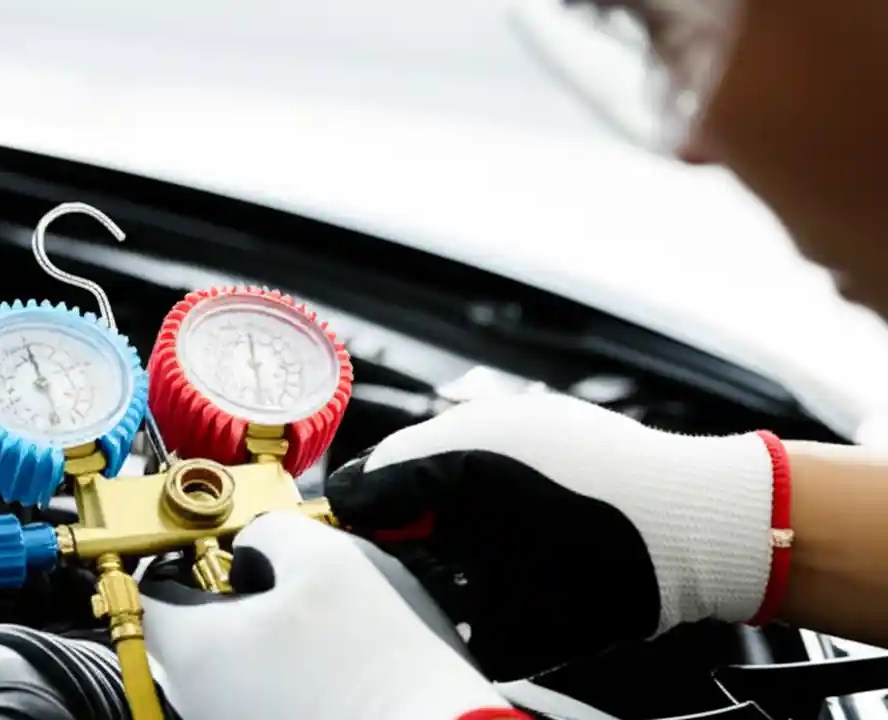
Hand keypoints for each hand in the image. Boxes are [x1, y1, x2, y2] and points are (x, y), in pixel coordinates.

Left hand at [140, 513, 526, 719]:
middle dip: (243, 588)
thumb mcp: (325, 555)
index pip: (154, 588)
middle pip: (199, 626)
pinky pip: (271, 693)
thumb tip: (260, 541)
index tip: (222, 535)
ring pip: (241, 661)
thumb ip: (272, 529)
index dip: (188, 548)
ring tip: (336, 613)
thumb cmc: (380, 661)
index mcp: (194, 651)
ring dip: (276, 629)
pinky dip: (298, 668)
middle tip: (294, 567)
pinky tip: (350, 657)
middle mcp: (199, 699)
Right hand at [326, 393, 787, 679]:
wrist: (705, 523)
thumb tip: (411, 637)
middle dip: (384, 518)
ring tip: (454, 545)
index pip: (356, 493)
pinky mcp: (538, 412)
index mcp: (451, 472)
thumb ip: (446, 631)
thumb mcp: (521, 627)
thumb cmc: (618, 571)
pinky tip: (499, 517)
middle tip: (402, 565)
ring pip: (429, 450)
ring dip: (426, 495)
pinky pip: (475, 439)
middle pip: (385, 468)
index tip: (349, 567)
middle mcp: (469, 429)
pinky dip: (468, 476)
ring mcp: (506, 414)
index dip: (344, 535)